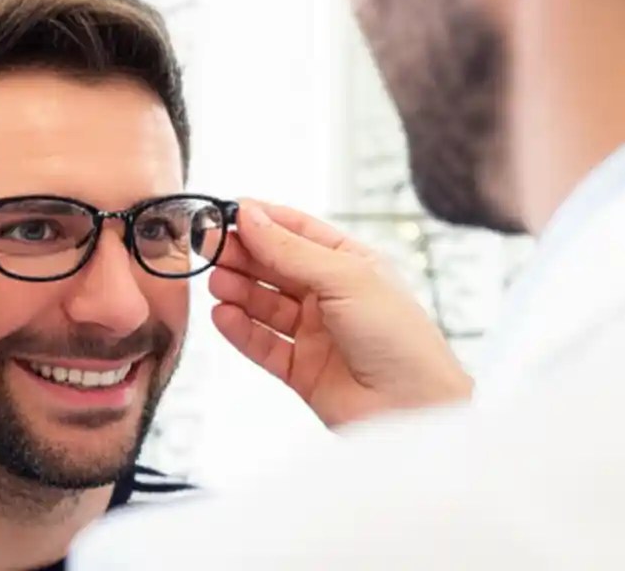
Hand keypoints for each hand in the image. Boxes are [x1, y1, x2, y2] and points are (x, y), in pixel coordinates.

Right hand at [208, 200, 472, 427]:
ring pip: (264, 303)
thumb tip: (250, 216)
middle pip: (275, 266)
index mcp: (351, 263)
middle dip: (242, 255)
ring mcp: (315, 332)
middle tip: (209, 247)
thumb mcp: (345, 278)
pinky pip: (262, 343)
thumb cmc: (400, 338)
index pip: (297, 231)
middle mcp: (331, 295)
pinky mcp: (301, 369)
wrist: (415, 411)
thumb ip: (291, 250)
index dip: (262, 221)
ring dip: (238, 290)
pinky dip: (240, 329)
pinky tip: (223, 315)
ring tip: (216, 282)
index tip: (226, 214)